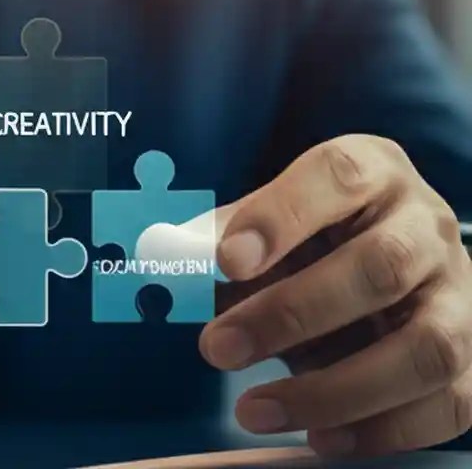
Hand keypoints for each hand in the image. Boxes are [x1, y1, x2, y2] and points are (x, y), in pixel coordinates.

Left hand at [199, 135, 471, 457]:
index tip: (225, 261)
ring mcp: (460, 295)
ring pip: (424, 348)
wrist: (399, 267)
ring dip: (334, 390)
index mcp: (373, 173)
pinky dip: (383, 431)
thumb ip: (221, 238)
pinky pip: (449, 404)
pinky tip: (320, 437)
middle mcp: (426, 226)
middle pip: (379, 268)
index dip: (281, 216)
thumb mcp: (273, 223)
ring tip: (253, 410)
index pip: (339, 174)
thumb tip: (167, 259)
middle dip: (289, 316)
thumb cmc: (317, 240)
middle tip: (216, 349)